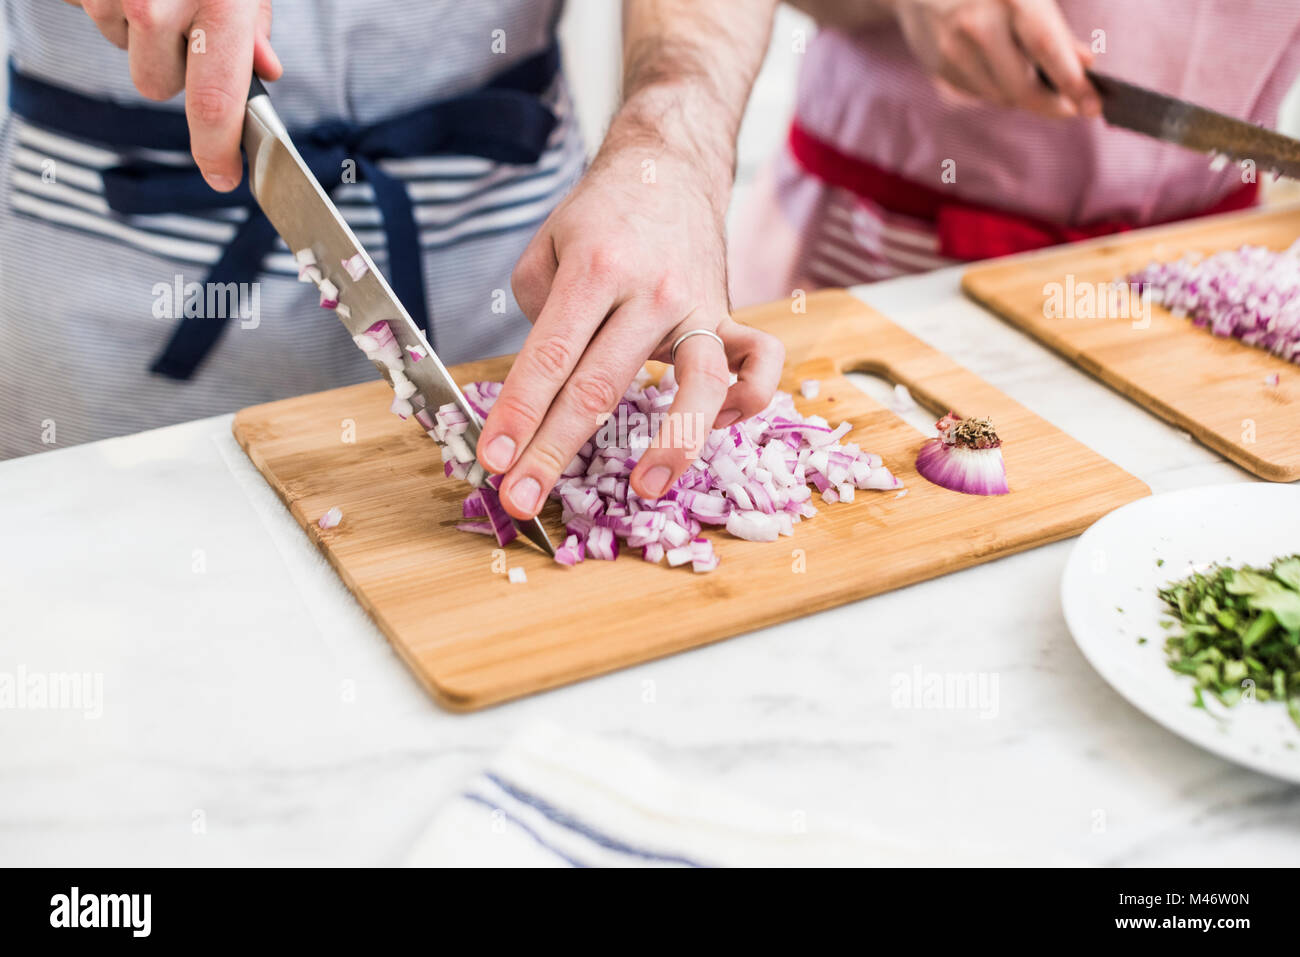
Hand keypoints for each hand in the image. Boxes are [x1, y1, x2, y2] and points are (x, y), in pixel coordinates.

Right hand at [65, 0, 281, 189]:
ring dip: (138, 28)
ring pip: (122, 48)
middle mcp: (158, 2)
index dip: (217, 150)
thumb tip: (265, 70)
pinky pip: (89, 12)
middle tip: (184, 19)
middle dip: (172, 65)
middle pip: (156, 85)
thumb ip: (253, 22)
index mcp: (219, 2)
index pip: (214, 103)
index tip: (223, 175)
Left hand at [477, 138, 784, 520]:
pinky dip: (742, 403)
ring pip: (698, 386)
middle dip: (553, 453)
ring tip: (646, 489)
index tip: (493, 461)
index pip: (549, 358)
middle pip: (599, 388)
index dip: (518, 416)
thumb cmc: (600, 216)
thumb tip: (544, 387)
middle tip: (523, 501)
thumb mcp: (545, 247)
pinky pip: (758, 366)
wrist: (669, 166)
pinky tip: (711, 426)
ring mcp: (698, 305)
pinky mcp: (731, 315)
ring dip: (672, 446)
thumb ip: (537, 315)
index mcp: (594, 269)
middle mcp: (650, 291)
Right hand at [888, 0, 1099, 117]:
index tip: (1093, 107)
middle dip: (1052, 105)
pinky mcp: (940, 65)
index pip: (1048, 49)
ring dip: (1022, 93)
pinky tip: (994, 64)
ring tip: (1027, 71)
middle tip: (1071, 109)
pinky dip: (996, 86)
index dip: (1074, 83)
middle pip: (1023, 87)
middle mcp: (979, 23)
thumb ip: (1056, 28)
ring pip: (1001, 95)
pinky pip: (980, 92)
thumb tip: (1086, 64)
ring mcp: (954, 47)